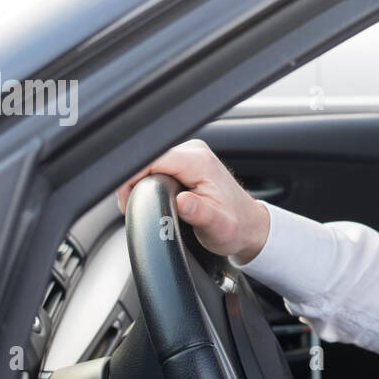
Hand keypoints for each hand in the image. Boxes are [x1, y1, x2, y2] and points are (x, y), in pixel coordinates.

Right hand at [115, 139, 270, 264]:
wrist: (249, 226)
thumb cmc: (236, 227)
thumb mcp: (218, 227)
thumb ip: (199, 213)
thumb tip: (183, 202)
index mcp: (199, 161)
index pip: (151, 159)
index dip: (131, 178)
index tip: (128, 201)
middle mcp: (193, 152)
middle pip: (146, 159)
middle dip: (133, 182)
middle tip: (136, 208)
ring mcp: (189, 154)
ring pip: (149, 162)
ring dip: (140, 183)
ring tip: (146, 204)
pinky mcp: (184, 162)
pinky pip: (156, 166)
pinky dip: (149, 182)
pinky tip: (154, 198)